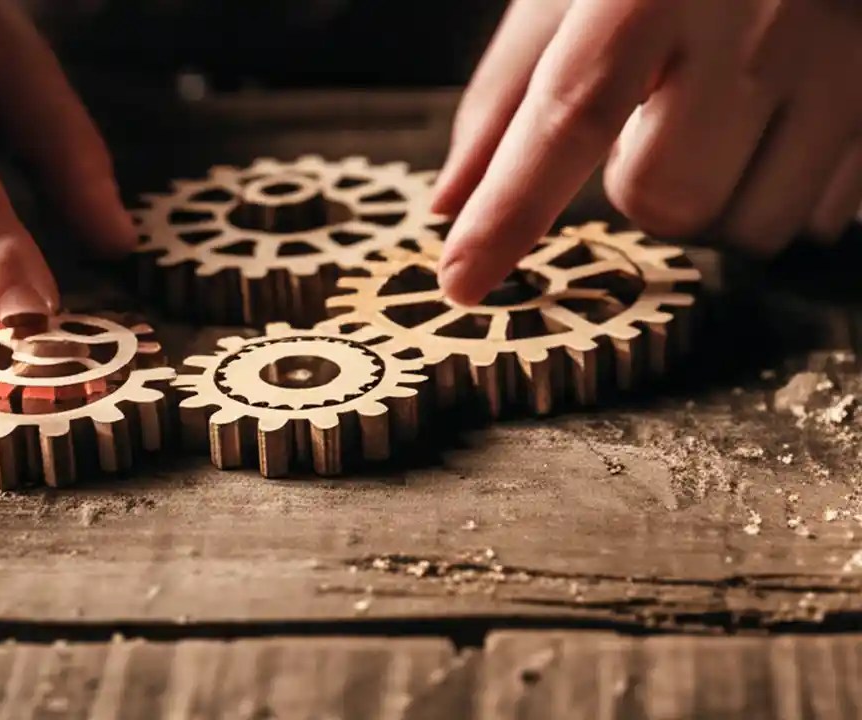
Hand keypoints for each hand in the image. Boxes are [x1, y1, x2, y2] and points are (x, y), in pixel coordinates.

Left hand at [431, 0, 861, 304]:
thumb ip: (508, 95)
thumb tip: (452, 202)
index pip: (570, 113)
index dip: (510, 208)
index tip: (463, 280)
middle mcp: (754, 17)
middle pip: (666, 195)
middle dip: (644, 187)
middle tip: (664, 123)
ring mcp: (839, 59)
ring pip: (745, 226)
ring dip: (716, 198)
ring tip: (727, 120)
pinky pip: (817, 219)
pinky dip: (781, 192)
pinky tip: (782, 126)